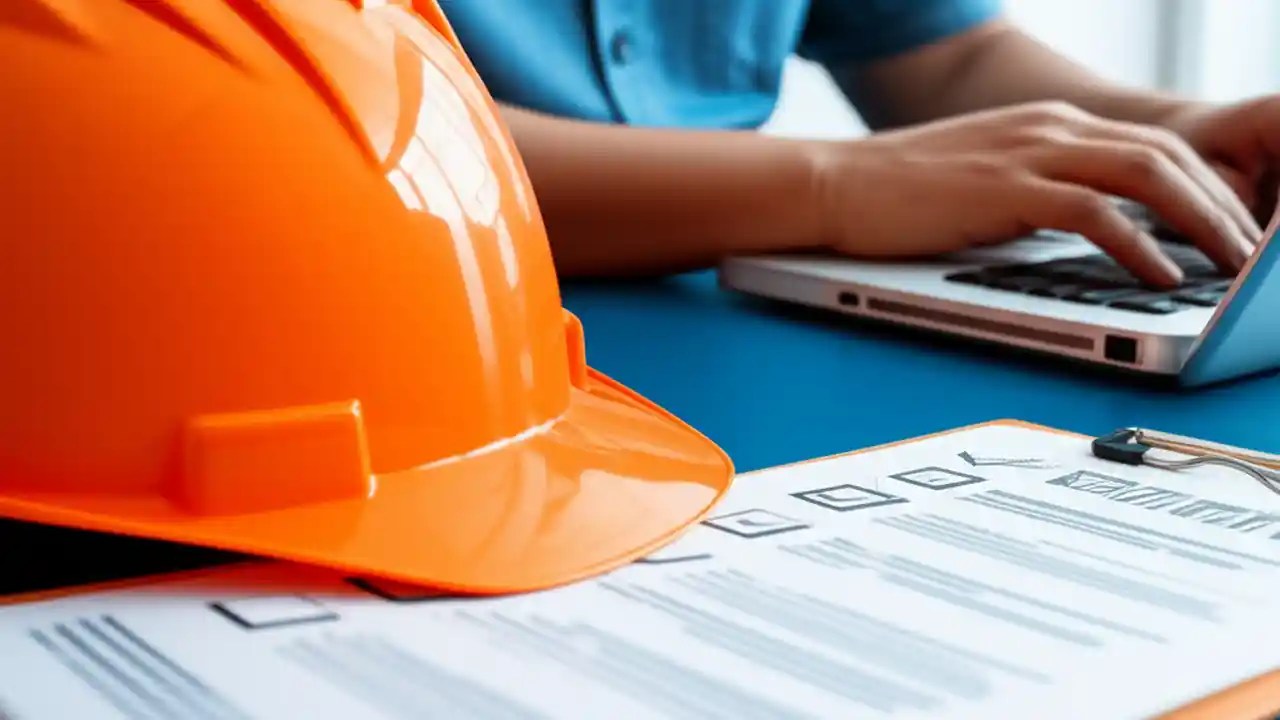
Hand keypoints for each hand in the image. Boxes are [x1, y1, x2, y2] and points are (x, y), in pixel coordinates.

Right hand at [807, 101, 1260, 286]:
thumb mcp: (985, 180)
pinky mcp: (1005, 189)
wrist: (834, 185)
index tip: (1225, 230)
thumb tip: (1083, 234)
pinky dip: (1139, 244)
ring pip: (1147, 173)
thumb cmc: (899, 194)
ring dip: (1199, 220)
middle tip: (1248, 253)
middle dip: (1219, 204)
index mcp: (1048, 125)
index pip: (1151, 147)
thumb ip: (1037, 193)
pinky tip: (1160, 274)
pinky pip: (1095, 213)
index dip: (1203, 187)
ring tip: (1227, 265)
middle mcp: (1049, 128)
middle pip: (1166, 154)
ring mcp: (1028, 154)